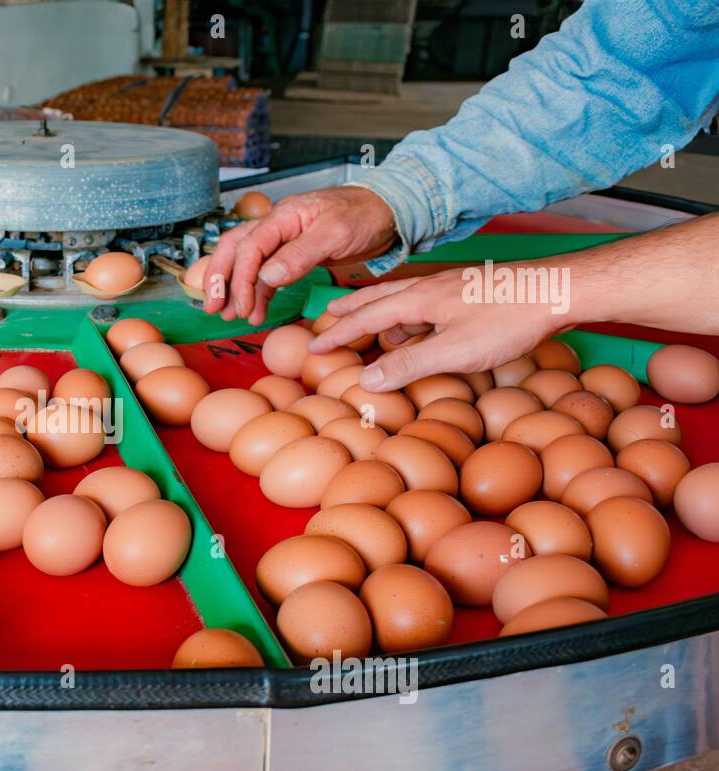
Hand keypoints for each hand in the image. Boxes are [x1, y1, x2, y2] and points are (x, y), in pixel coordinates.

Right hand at [203, 186, 396, 324]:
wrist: (388, 212)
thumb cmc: (364, 215)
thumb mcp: (336, 234)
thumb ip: (300, 254)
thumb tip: (267, 275)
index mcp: (285, 215)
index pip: (249, 246)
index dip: (239, 277)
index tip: (240, 304)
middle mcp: (278, 224)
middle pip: (235, 249)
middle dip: (221, 280)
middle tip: (215, 309)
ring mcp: (283, 238)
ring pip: (247, 262)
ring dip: (238, 290)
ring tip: (235, 317)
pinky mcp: (293, 252)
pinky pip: (265, 271)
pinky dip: (257, 291)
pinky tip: (257, 309)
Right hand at [307, 267, 577, 391]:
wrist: (559, 289)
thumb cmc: (509, 319)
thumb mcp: (453, 351)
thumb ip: (408, 365)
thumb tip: (367, 379)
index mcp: (418, 299)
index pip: (365, 317)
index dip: (338, 333)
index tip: (314, 345)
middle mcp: (430, 287)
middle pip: (379, 297)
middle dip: (352, 308)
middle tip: (330, 315)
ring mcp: (452, 287)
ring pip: (403, 298)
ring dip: (381, 310)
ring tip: (373, 326)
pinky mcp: (471, 292)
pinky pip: (426, 301)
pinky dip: (410, 313)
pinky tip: (423, 327)